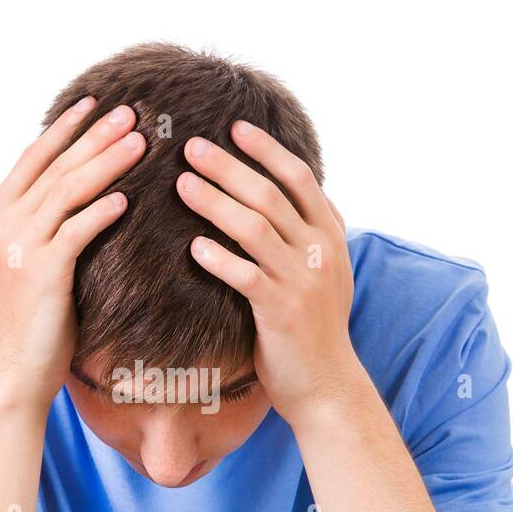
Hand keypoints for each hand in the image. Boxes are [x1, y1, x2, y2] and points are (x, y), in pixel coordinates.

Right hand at [0, 99, 145, 410]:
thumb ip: (40, 226)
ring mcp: (19, 246)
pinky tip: (127, 198)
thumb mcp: (26, 262)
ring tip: (139, 141)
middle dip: (94, 135)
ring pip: (68, 191)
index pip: (33, 158)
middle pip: (56, 166)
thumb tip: (72, 195)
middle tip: (130, 111)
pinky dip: (101, 211)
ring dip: (106, 162)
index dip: (64, 129)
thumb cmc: (31, 319)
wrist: (15, 368)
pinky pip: (76, 231)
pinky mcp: (40, 271)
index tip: (92, 103)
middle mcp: (3, 223)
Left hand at [177, 122, 359, 426]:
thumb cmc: (312, 328)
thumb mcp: (321, 272)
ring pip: (255, 228)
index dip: (267, 150)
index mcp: (330, 236)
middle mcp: (320, 252)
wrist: (326, 385)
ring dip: (215, 202)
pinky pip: (246, 276)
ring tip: (181, 184)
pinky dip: (219, 258)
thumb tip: (280, 195)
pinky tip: (193, 247)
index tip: (235, 126)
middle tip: (190, 147)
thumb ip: (306, 234)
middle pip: (270, 195)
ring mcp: (302, 282)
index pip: (299, 178)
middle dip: (229, 166)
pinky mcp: (282, 312)